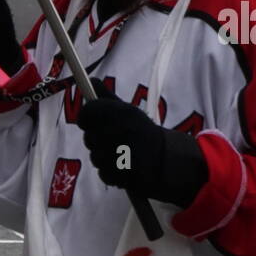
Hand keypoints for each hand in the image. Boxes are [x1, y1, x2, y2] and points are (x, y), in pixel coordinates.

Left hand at [77, 79, 207, 207]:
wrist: (168, 160)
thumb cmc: (143, 133)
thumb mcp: (128, 111)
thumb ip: (107, 98)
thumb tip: (92, 80)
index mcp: (122, 113)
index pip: (87, 112)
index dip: (86, 118)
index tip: (90, 121)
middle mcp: (121, 131)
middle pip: (88, 137)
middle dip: (97, 140)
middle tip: (114, 140)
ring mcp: (121, 154)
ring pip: (94, 156)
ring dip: (104, 158)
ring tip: (121, 154)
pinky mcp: (122, 174)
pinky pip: (102, 173)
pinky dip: (110, 173)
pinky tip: (124, 167)